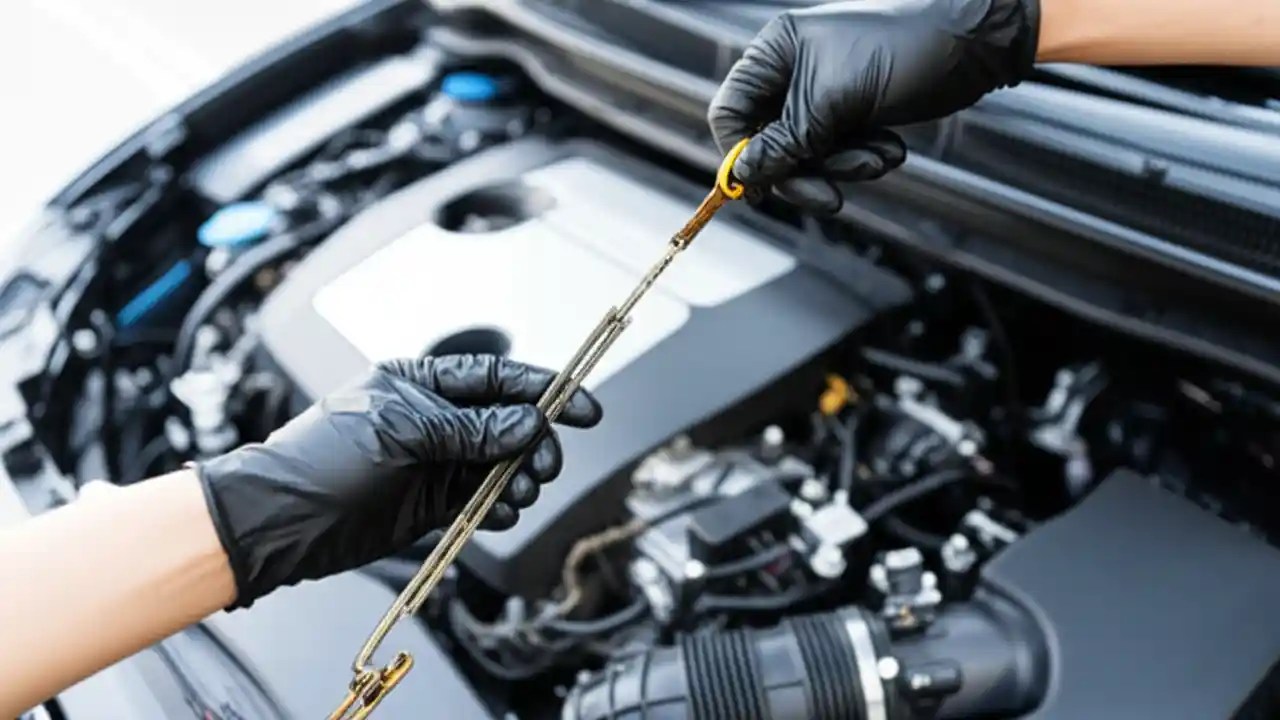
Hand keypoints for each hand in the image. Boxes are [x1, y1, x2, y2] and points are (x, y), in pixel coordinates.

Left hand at [196, 354, 602, 607]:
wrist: (281, 523)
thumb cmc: (324, 461)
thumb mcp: (404, 433)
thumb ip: (471, 429)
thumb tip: (527, 424)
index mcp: (422, 384)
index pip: (496, 377)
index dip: (544, 389)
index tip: (584, 408)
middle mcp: (433, 419)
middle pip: (507, 423)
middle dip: (535, 443)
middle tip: (545, 466)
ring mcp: (433, 462)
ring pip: (499, 464)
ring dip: (518, 478)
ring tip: (517, 494)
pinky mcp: (430, 504)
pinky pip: (479, 501)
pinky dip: (497, 508)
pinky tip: (498, 515)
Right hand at [709, 0, 1040, 213]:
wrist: (972, 42)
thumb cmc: (901, 51)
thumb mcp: (832, 101)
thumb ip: (784, 141)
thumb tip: (743, 173)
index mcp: (775, 52)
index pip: (731, 110)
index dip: (739, 154)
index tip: (757, 192)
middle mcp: (793, 72)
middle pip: (770, 143)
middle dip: (803, 171)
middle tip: (830, 196)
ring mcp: (825, 93)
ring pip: (809, 153)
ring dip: (842, 166)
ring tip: (877, 158)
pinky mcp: (855, 111)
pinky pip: (840, 150)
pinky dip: (864, 157)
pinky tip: (891, 148)